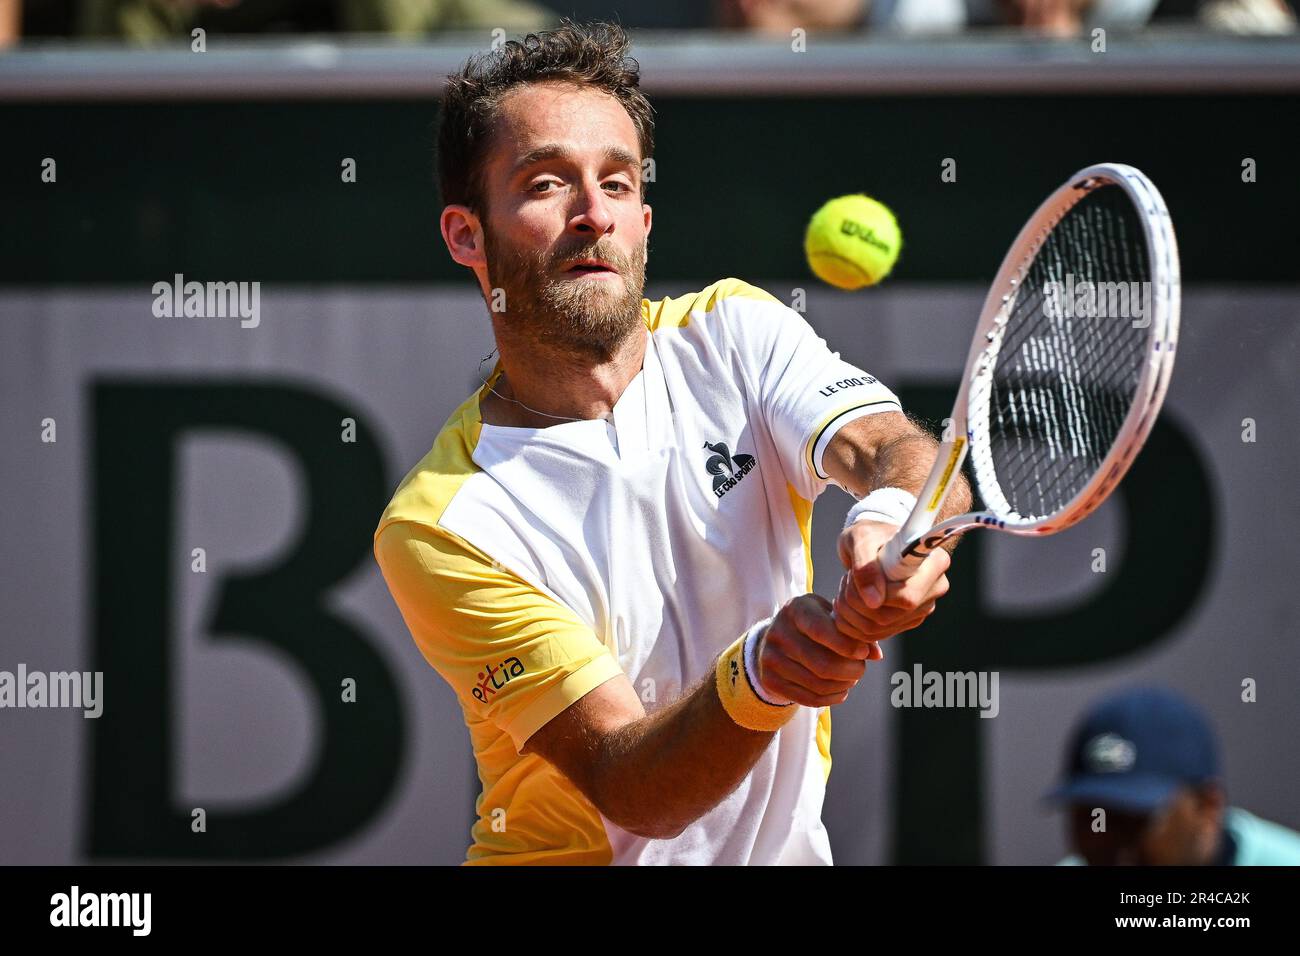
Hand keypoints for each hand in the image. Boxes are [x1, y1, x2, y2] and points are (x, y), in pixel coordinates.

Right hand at [752, 594, 880, 706]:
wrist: (775, 636)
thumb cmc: (814, 623)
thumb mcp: (830, 616)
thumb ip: (854, 632)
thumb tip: (875, 655)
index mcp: (796, 609)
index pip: (822, 631)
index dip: (847, 646)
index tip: (863, 653)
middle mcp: (778, 632)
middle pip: (822, 664)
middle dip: (850, 671)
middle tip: (860, 669)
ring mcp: (771, 658)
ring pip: (818, 684)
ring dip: (843, 686)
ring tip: (851, 679)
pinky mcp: (770, 680)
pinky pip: (808, 698)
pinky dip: (831, 698)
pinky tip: (840, 691)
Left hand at [833, 519, 951, 646]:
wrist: (871, 543)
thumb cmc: (869, 534)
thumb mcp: (861, 539)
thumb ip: (866, 567)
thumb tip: (873, 601)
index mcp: (934, 563)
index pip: (906, 597)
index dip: (876, 595)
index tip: (855, 576)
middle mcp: (934, 588)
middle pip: (889, 617)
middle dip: (855, 603)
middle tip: (845, 581)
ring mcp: (922, 607)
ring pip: (878, 629)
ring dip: (850, 613)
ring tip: (845, 588)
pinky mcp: (907, 621)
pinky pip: (875, 634)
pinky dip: (852, 623)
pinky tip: (848, 602)